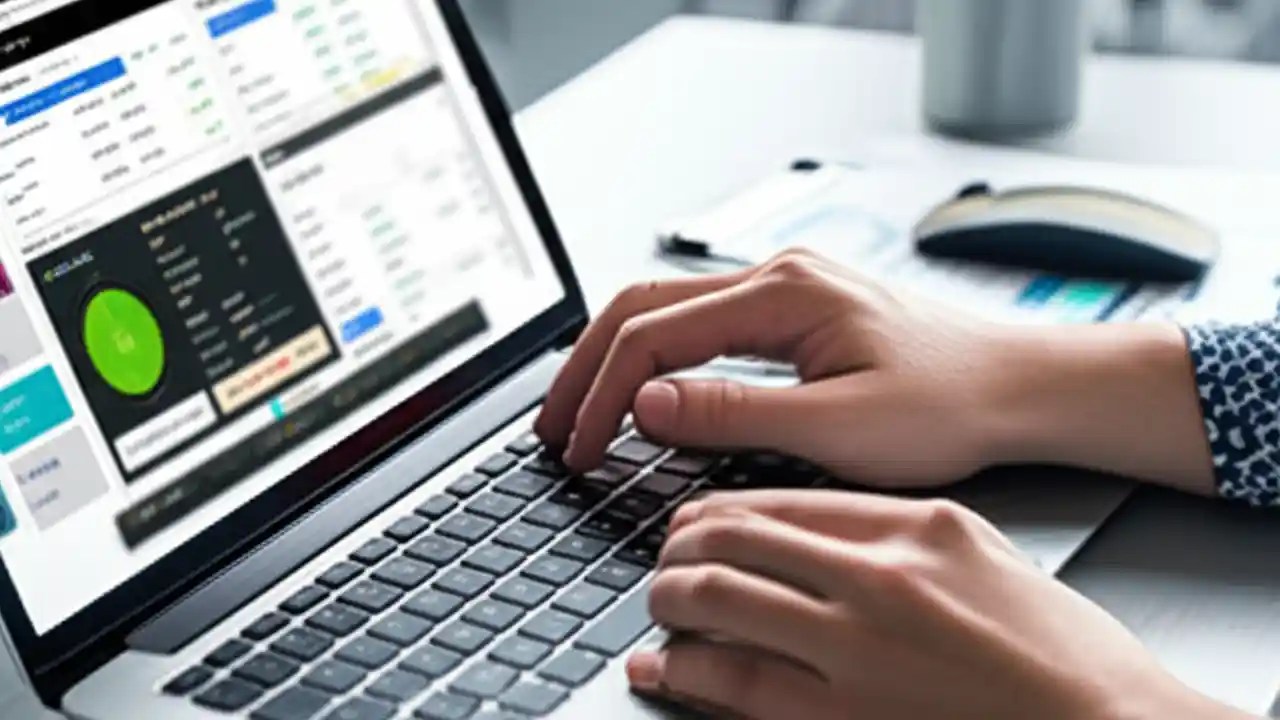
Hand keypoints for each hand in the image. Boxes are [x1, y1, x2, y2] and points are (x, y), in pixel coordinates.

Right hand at [536, 248, 1215, 494]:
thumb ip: (737, 414)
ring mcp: (783, 291)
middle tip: (553, 428)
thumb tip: (649, 404)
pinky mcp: (792, 316)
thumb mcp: (841, 426)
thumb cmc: (951, 404)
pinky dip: (657, 361)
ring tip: (580, 414)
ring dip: (616, 362)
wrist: (1017, 388)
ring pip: (665, 312)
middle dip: (586, 368)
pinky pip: (700, 327)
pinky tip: (643, 396)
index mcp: (782, 293)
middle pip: (641, 307)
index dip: (603, 394)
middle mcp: (775, 278)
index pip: (653, 334)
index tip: (579, 448)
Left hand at [627, 491, 1236, 719]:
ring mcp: (857, 652)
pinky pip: (732, 685)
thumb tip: (810, 530)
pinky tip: (662, 666)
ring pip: (718, 603)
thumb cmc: (1061, 655)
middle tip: (667, 561)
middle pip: (734, 540)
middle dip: (680, 547)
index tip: (697, 521)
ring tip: (661, 606)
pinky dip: (681, 670)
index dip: (718, 509)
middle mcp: (879, 580)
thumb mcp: (983, 556)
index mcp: (916, 528)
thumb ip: (896, 532)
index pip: (780, 500)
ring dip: (669, 601)